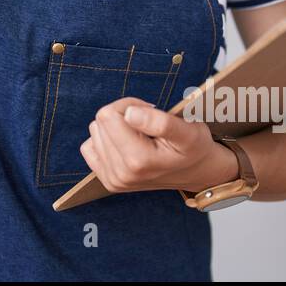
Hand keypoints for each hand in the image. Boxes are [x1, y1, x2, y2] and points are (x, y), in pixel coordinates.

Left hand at [80, 97, 236, 194]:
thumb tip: (129, 114)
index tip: (152, 113)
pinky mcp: (109, 181)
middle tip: (147, 123)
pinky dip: (106, 140)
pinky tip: (127, 144)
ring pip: (96, 131)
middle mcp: (122, 174)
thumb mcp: (188, 131)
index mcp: (138, 161)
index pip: (108, 115)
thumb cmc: (194, 147)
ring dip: (117, 127)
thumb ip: (161, 122)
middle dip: (123, 114)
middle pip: (100, 121)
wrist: (196, 171)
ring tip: (141, 135)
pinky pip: (89, 146)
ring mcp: (114, 180)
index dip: (131, 105)